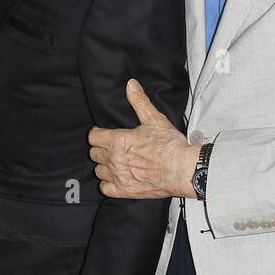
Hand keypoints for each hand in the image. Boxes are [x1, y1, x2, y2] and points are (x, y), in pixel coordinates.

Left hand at [88, 79, 198, 198]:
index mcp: (117, 141)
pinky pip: (105, 188)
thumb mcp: (154, 119)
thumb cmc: (169, 144)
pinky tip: (116, 179)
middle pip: (94, 154)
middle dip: (101, 149)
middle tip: (112, 147)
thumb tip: (130, 84)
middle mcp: (113, 159)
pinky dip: (108, 184)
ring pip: (99, 171)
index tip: (103, 134)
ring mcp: (117, 177)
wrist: (182, 169)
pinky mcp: (124, 191)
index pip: (93, 137)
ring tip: (115, 163)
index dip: (97, 134)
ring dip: (104, 166)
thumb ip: (140, 101)